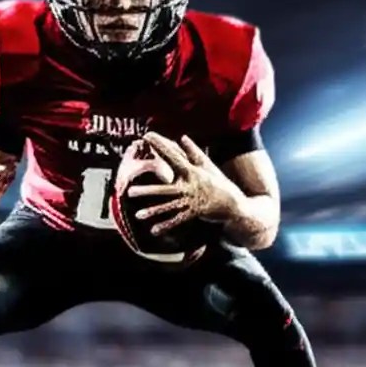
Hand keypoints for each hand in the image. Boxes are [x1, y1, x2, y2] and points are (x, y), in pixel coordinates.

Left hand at [126, 132, 241, 235]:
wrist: (235, 204)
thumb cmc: (219, 182)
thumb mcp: (208, 165)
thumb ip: (193, 152)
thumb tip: (182, 137)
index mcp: (191, 172)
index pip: (173, 157)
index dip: (160, 146)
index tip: (147, 136)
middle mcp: (189, 186)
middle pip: (165, 189)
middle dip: (148, 191)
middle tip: (130, 192)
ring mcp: (191, 201)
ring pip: (169, 207)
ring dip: (153, 211)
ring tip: (138, 215)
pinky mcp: (194, 213)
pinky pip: (178, 220)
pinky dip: (166, 226)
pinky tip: (153, 231)